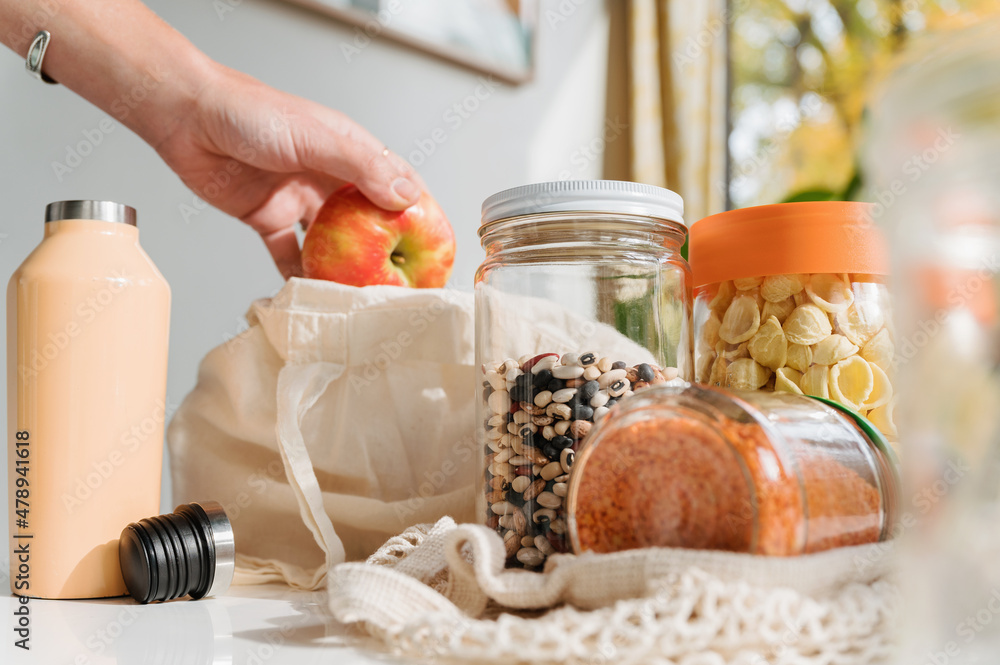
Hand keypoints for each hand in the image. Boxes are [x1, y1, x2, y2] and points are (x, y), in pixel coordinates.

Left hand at [153, 64, 422, 278]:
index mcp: (349, 151)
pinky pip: (290, 253)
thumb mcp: (315, 137)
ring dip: (345, 266)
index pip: (396, 184)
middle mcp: (329, 177)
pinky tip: (311, 294)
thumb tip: (407, 198)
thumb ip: (362, 167)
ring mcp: (300, 199)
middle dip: (385, 250)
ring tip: (360, 295)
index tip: (436, 248)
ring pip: (333, 242)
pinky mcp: (268, 218)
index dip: (419, 214)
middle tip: (401, 282)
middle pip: (368, 220)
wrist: (185, 116)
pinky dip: (300, 274)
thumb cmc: (250, 112)